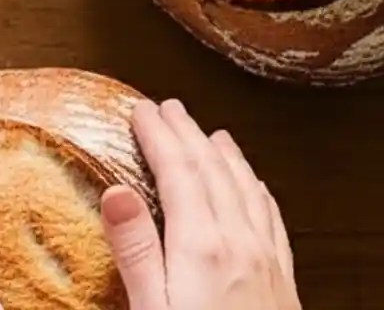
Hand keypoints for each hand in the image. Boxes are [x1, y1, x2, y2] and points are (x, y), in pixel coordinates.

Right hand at [100, 100, 300, 308]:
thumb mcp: (150, 308)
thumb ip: (135, 249)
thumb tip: (116, 191)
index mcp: (202, 245)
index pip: (178, 171)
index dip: (158, 135)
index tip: (139, 110)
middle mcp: (239, 242)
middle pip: (212, 170)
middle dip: (187, 133)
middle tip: (166, 108)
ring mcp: (266, 259)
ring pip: (244, 187)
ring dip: (223, 154)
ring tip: (208, 132)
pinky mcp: (281, 279)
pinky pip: (270, 216)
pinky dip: (255, 188)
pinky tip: (251, 186)